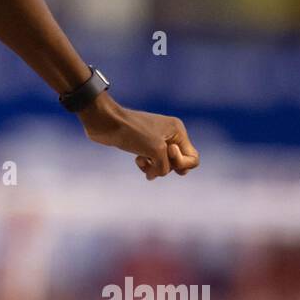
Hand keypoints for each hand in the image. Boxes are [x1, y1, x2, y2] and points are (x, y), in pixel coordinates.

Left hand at [76, 96, 199, 180]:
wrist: (106, 122)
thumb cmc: (132, 132)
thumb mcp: (156, 151)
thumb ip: (166, 166)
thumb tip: (153, 176)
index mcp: (178, 131)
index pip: (193, 157)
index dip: (182, 162)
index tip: (167, 153)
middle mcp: (170, 135)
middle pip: (179, 163)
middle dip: (167, 167)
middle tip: (154, 160)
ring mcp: (156, 140)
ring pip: (165, 165)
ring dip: (155, 168)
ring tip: (142, 162)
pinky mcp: (143, 146)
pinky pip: (153, 164)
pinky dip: (147, 166)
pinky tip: (138, 161)